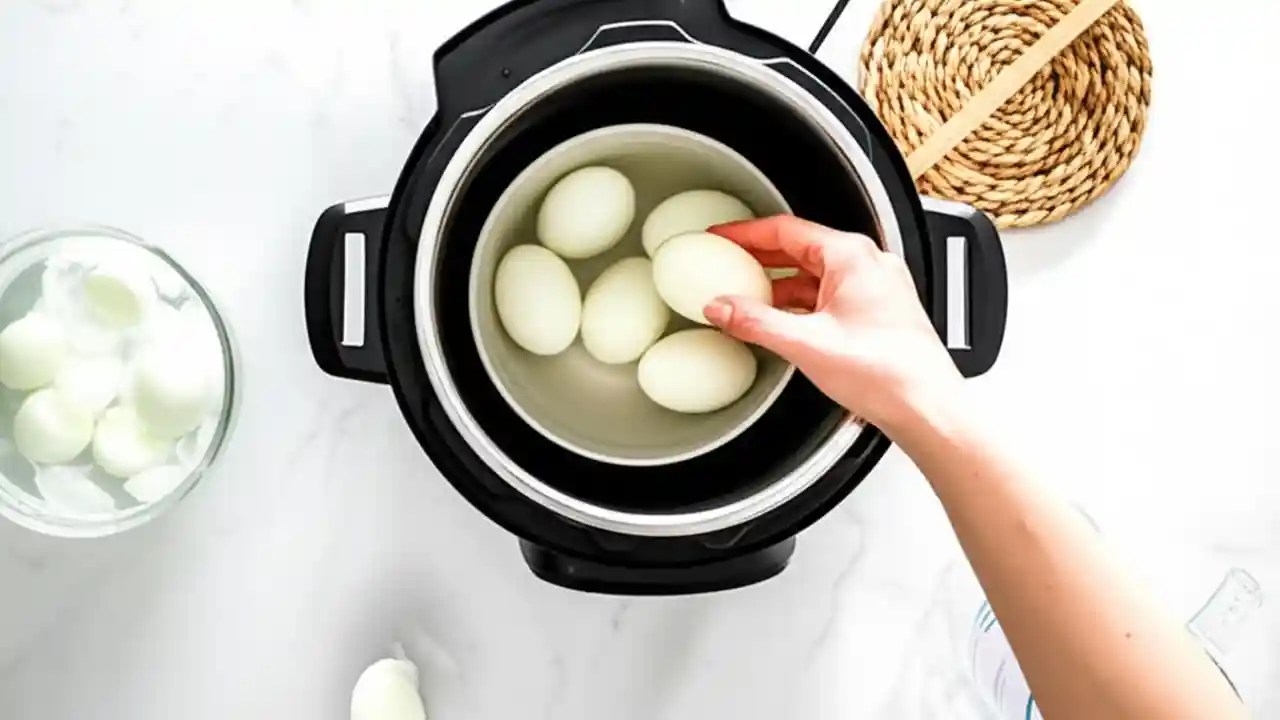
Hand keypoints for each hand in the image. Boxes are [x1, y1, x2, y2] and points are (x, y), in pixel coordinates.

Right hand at [703, 215, 962, 432]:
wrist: (926, 407)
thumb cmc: (888, 373)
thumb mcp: (807, 344)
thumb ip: (756, 322)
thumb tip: (722, 307)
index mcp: (852, 256)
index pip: (786, 229)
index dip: (746, 232)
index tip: (722, 236)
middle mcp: (868, 264)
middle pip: (801, 247)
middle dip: (760, 256)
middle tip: (728, 262)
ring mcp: (876, 286)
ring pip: (816, 272)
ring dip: (780, 283)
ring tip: (748, 296)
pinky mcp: (878, 309)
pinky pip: (830, 293)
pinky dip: (802, 301)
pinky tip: (783, 319)